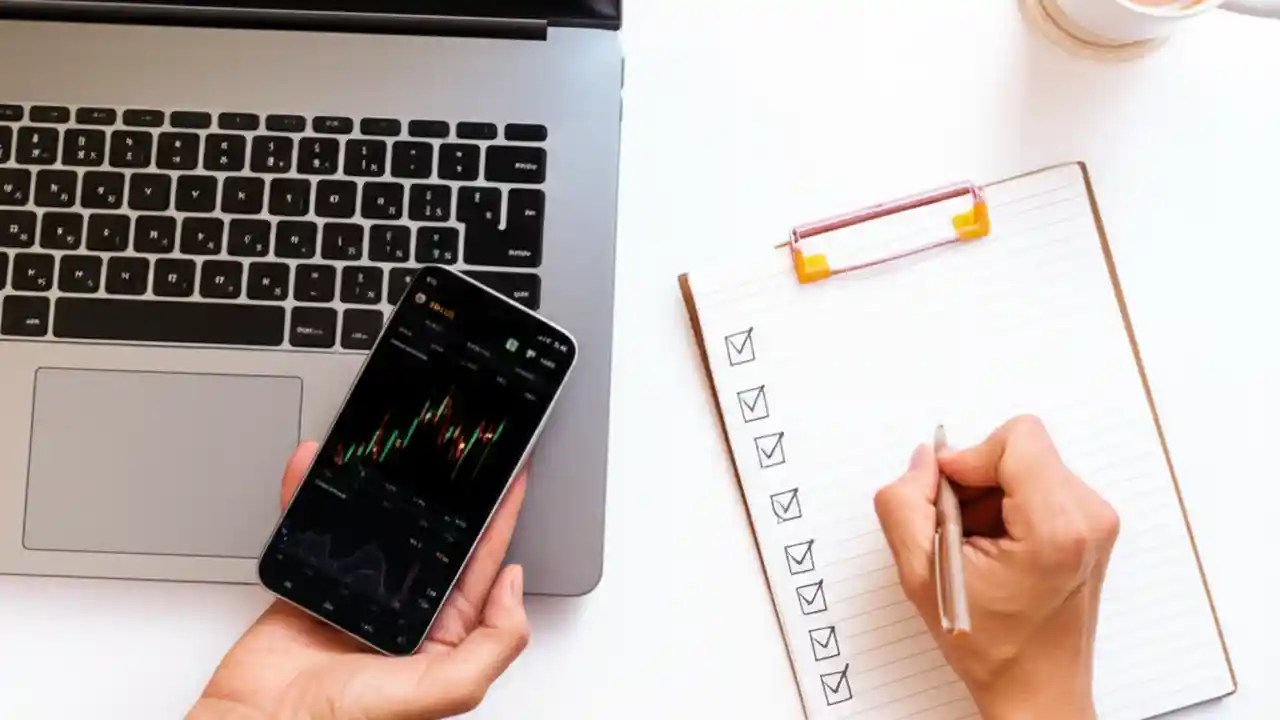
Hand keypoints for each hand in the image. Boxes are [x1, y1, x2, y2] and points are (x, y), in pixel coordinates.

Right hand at [189, 441, 530, 719]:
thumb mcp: (440, 690)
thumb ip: (492, 644)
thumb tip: (514, 585)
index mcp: (444, 637)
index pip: (483, 567)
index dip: (501, 520)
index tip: (515, 478)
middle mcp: (408, 618)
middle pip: (435, 540)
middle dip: (447, 498)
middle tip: (458, 454)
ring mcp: (362, 600)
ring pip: (380, 530)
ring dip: (383, 491)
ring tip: (394, 451)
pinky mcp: (315, 588)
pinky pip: (319, 532)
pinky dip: (313, 498)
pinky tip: (317, 470)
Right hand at [873, 416, 1119, 719]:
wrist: (1037, 690)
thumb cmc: (992, 648)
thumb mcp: (921, 575)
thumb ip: (905, 505)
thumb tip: (923, 463)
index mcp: (1058, 527)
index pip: (1017, 438)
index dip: (969, 459)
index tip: (948, 496)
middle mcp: (1089, 517)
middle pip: (1020, 450)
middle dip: (976, 480)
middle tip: (957, 530)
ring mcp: (1096, 521)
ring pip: (1027, 465)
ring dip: (989, 495)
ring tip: (975, 547)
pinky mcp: (1091, 526)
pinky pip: (1039, 485)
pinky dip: (1007, 507)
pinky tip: (993, 548)